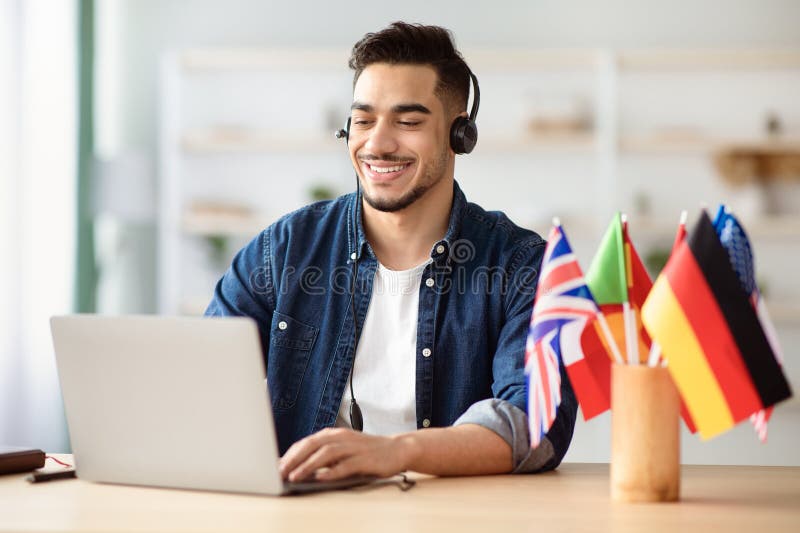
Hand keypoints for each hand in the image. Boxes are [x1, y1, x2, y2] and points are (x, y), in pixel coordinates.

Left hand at [278, 427, 414, 481]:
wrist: (398, 449)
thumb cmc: (367, 452)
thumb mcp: (343, 450)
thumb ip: (324, 457)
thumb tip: (300, 468)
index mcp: (334, 434)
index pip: (307, 442)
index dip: (290, 454)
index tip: (277, 466)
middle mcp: (342, 437)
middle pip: (313, 445)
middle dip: (294, 459)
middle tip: (280, 472)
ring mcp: (354, 447)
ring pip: (326, 453)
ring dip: (308, 465)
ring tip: (294, 477)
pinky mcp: (366, 459)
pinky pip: (346, 465)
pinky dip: (332, 472)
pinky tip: (321, 478)